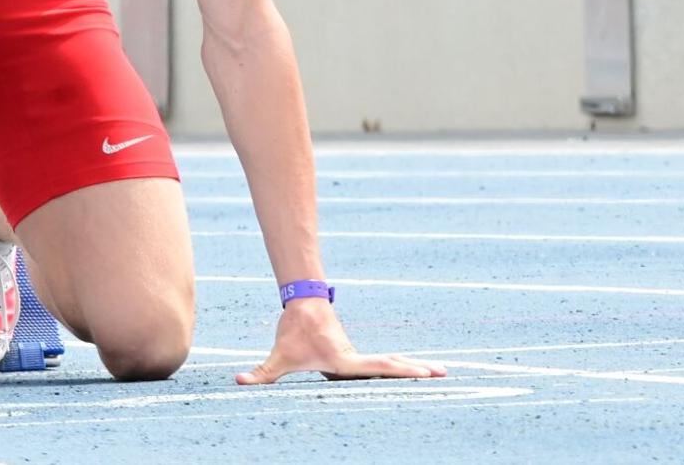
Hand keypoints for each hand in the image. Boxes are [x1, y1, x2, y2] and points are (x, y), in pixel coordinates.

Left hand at [234, 299, 446, 383]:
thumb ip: (261, 372)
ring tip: (440, 373)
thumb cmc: (293, 330)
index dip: (399, 371)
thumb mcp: (278, 355)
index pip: (377, 368)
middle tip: (444, 374)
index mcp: (344, 360)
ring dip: (415, 367)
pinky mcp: (356, 356)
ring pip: (392, 362)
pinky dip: (402, 367)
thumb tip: (238, 381)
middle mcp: (356, 357)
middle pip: (392, 365)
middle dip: (418, 370)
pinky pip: (384, 363)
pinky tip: (416, 372)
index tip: (419, 373)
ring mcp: (358, 356)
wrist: (303, 303)